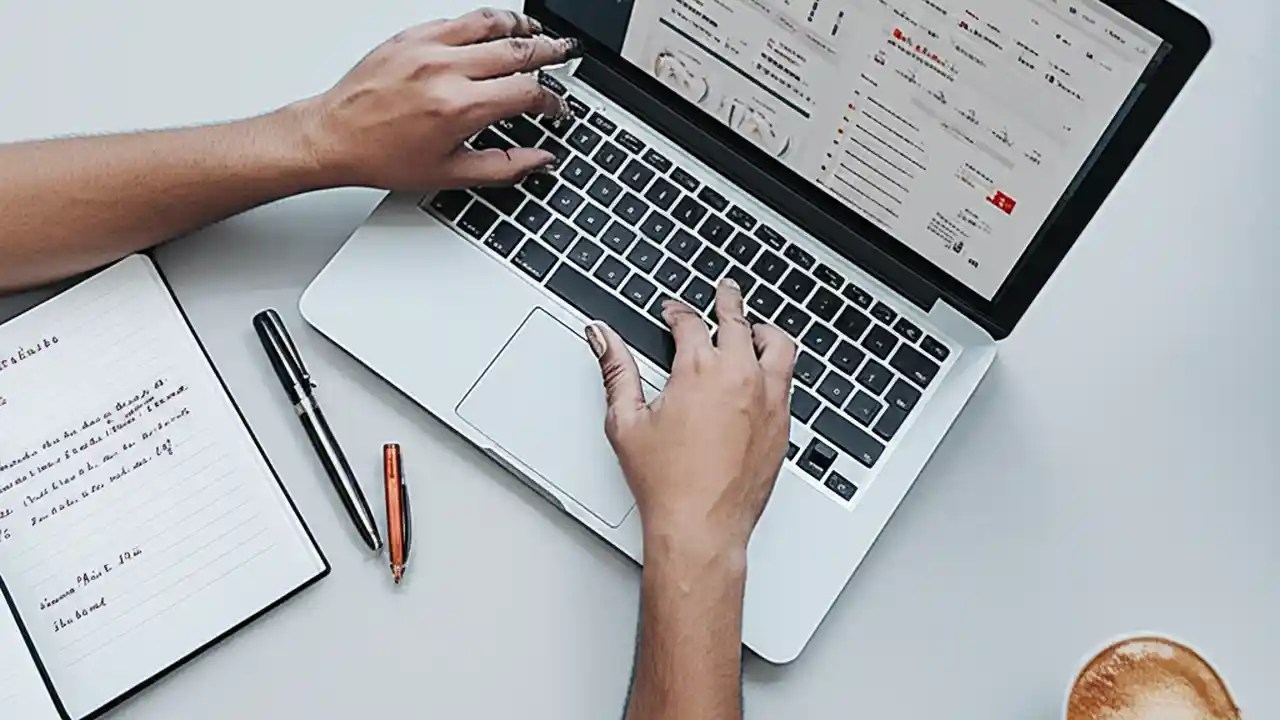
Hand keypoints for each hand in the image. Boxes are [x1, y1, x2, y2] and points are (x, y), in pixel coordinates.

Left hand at [295, 9, 578, 189]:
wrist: (333, 136)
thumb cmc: (382, 156)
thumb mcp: (450, 173)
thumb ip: (504, 166)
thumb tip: (542, 160)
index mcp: (460, 108)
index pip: (528, 92)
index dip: (553, 101)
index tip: (558, 108)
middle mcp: (445, 70)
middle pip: (517, 49)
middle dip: (549, 52)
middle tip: (565, 54)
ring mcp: (426, 47)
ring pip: (490, 22)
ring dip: (521, 25)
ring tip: (537, 31)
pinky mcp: (409, 36)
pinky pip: (456, 20)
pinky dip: (481, 23)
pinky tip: (491, 32)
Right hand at [586, 279, 796, 558]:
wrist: (701, 526)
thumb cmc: (666, 483)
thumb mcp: (627, 421)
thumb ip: (616, 371)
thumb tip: (602, 337)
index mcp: (700, 371)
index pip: (691, 322)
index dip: (678, 311)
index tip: (672, 310)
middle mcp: (740, 378)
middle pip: (739, 321)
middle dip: (727, 301)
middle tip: (723, 291)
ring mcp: (768, 400)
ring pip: (777, 345)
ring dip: (762, 329)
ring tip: (754, 325)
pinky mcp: (783, 424)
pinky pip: (788, 380)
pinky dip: (776, 365)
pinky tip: (766, 370)